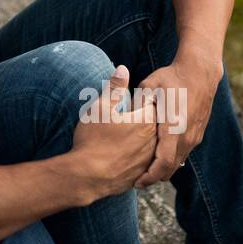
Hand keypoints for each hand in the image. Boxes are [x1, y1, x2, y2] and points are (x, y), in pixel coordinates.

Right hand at [71, 64, 157, 202]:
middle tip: (129, 117)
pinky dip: (137, 156)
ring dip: (143, 139)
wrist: (88, 176)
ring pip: (151, 144)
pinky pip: (143, 161)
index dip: (143, 100)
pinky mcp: (141, 174)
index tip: (135, 99)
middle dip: (145, 119)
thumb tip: (123, 68)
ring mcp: (148, 160)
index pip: (152, 104)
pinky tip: (124, 153)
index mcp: (146, 122)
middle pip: (155, 125)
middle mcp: (153, 141)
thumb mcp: (100, 107)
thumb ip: (114, 88)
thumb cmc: (93, 139)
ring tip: (127, 135)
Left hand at [132, 55, 221, 187]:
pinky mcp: (197, 133)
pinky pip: (183, 152)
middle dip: (154, 176)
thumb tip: (119, 114)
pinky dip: (171, 159)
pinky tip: (158, 157)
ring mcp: (194, 136)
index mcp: (173, 128)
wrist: (200, 72)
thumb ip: (135, 104)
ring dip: (163, 168)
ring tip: (145, 172)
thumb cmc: (171, 77)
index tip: (137, 183)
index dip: (150, 176)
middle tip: (137, 182)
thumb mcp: (148, 87)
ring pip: (178, 161)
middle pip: (171, 167)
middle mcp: (187, 136)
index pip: (162, 162)